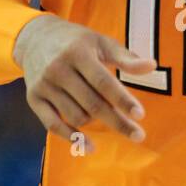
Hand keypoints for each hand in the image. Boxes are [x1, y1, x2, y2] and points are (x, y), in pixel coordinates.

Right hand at [13, 14, 155, 147]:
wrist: (35, 38)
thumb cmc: (77, 42)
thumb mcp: (101, 42)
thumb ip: (126, 58)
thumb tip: (152, 66)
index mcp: (78, 53)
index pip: (103, 82)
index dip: (122, 100)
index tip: (140, 115)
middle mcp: (58, 69)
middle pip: (92, 104)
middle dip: (118, 122)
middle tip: (139, 136)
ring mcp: (44, 85)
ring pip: (77, 116)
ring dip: (96, 122)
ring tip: (105, 114)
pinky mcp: (33, 99)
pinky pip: (53, 125)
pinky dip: (72, 138)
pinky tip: (90, 147)